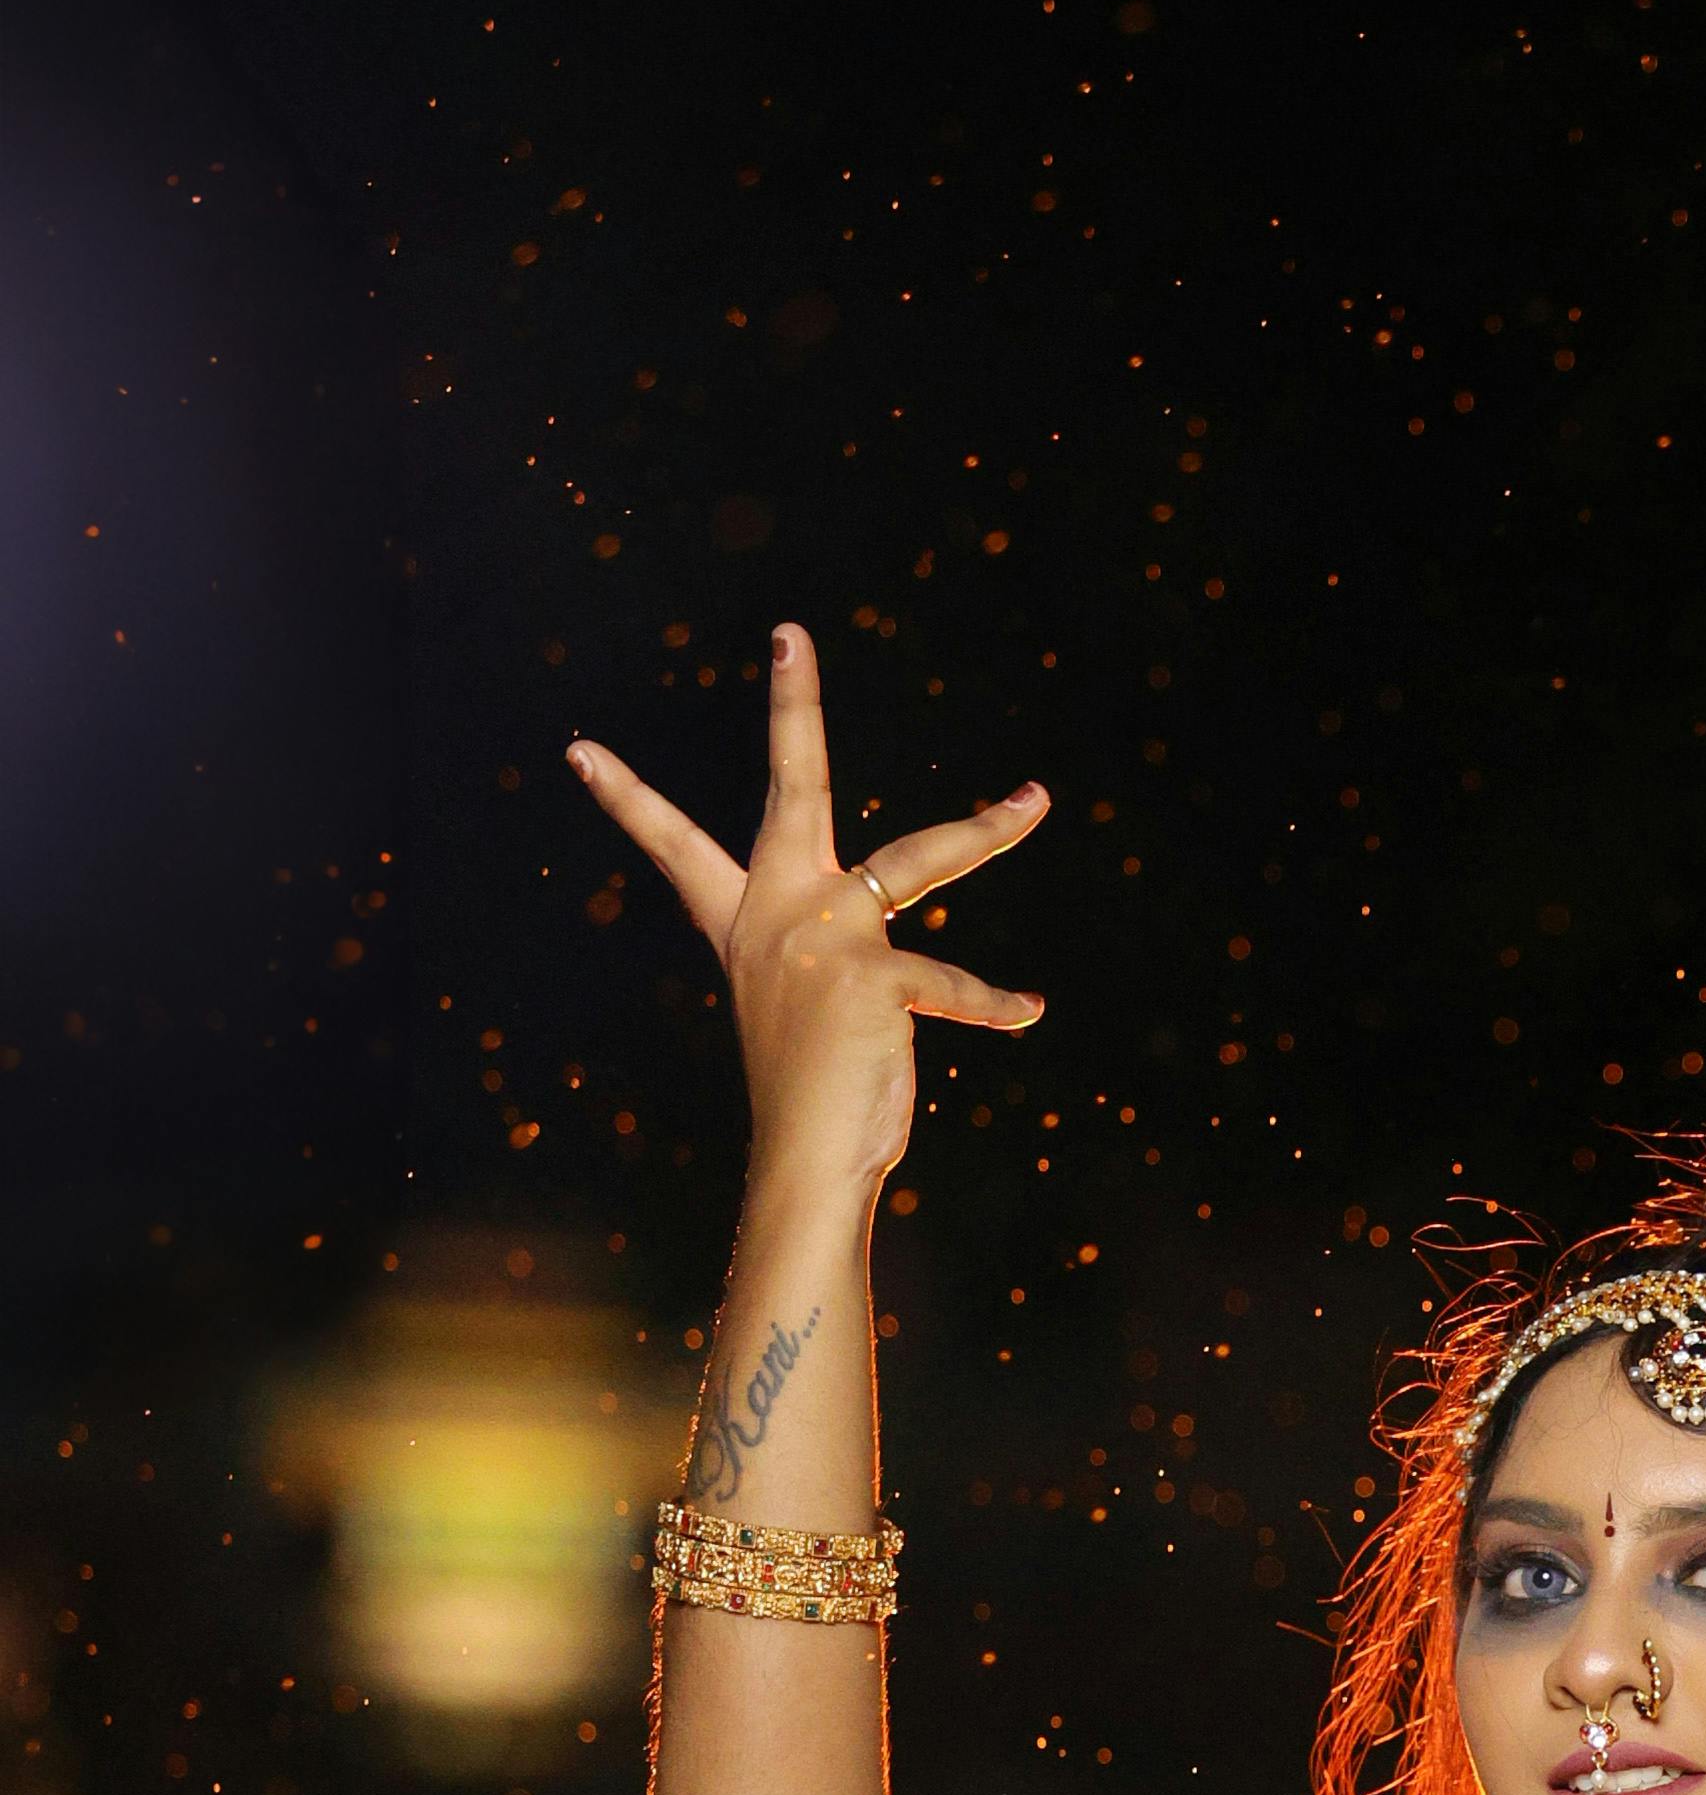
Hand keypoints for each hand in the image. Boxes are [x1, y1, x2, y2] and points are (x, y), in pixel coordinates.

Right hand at [567, 624, 1046, 1201]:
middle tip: (790, 634)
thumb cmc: (815, 1094)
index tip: (580, 749)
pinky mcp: (872, 975)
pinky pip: (951, 981)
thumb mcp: (809, 1010)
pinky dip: (992, 1002)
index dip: (626, 799)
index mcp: (747, 922)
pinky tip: (1028, 1011)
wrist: (807, 1160)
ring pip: (924, 855)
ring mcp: (827, 935)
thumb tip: (876, 976)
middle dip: (793, 706)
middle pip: (795, 784)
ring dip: (989, 828)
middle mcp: (783, 912)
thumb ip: (838, 963)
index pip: (674, 847)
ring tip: (1037, 799)